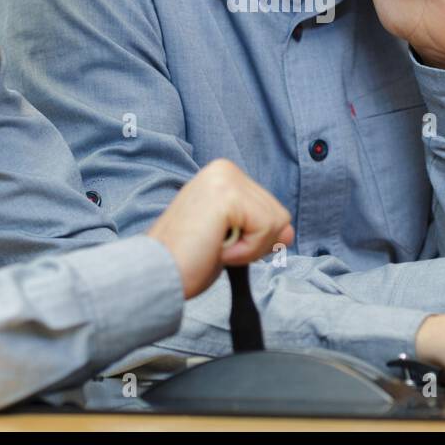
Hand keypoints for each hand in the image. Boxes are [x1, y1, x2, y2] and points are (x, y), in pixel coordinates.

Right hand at [147, 159, 294, 298]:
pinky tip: (215, 248)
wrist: (155, 274)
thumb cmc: (185, 259)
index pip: (270, 209)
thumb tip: (289, 231)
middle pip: (279, 214)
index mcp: (223, 175)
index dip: (254, 239)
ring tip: (214, 245)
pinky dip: (246, 251)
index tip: (220, 243)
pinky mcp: (227, 195)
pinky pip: (266, 228)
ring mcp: (225, 179)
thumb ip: (260, 229)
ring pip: (277, 222)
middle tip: (215, 246)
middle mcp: (224, 169)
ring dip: (249, 248)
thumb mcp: (232, 240)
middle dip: (253, 243)